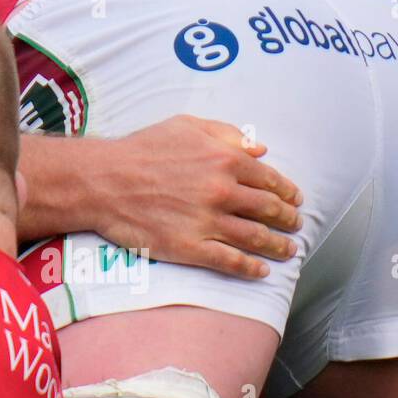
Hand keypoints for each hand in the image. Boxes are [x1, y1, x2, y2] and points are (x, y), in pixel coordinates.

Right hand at [81, 115, 303, 278]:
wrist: (102, 180)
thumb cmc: (141, 149)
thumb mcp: (184, 126)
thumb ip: (226, 134)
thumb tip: (260, 150)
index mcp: (224, 160)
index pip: (270, 179)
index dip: (288, 192)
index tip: (294, 200)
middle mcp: (222, 192)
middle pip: (269, 210)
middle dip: (288, 220)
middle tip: (295, 225)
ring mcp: (207, 222)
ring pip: (256, 238)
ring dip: (278, 247)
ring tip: (287, 251)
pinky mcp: (191, 248)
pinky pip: (231, 262)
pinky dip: (251, 268)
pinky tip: (260, 271)